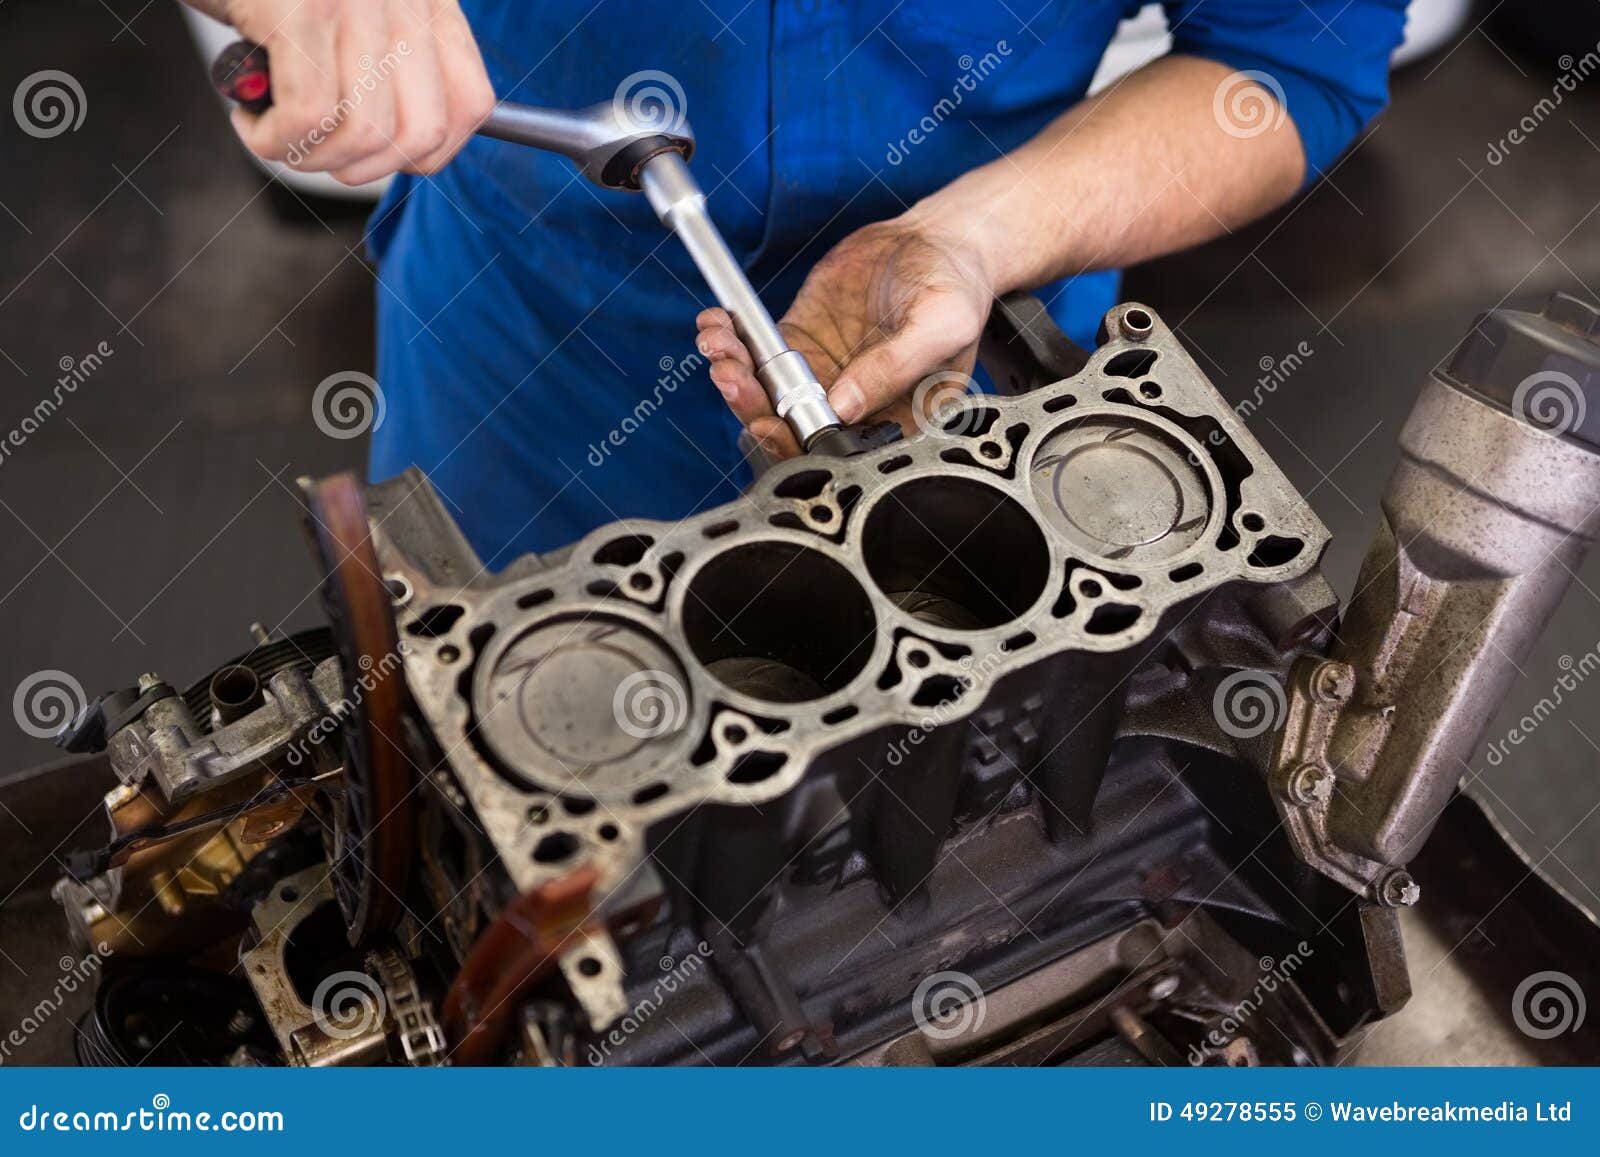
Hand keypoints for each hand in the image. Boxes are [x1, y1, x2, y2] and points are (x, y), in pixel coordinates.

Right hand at [188, 0, 494, 185]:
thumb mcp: (352, 13)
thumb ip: (393, 64)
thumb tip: (413, 150)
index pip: (471, 104)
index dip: (429, 153)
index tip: (382, 157)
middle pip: (421, 134)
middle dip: (363, 169)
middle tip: (317, 152)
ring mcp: (355, 1)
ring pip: (364, 135)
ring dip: (310, 158)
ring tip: (276, 132)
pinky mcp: (300, 10)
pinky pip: (307, 117)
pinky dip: (272, 141)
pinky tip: (248, 118)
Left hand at [695, 217, 994, 458]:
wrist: (939, 241)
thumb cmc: (957, 288)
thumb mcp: (941, 326)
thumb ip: (896, 367)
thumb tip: (845, 404)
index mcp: (893, 421)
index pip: (835, 451)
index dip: (795, 444)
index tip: (768, 420)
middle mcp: (852, 408)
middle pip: (788, 428)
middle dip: (752, 406)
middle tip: (731, 375)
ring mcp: (821, 375)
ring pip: (765, 393)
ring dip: (734, 373)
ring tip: (719, 343)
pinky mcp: (800, 341)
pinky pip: (757, 353)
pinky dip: (732, 340)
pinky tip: (718, 323)